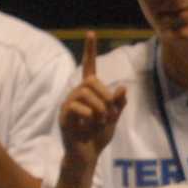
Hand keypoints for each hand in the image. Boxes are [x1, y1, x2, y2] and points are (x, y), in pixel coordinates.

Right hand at [57, 32, 126, 164]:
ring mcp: (68, 104)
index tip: (91, 32)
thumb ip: (119, 103)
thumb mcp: (114, 118)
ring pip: (84, 93)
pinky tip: (91, 124)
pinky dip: (90, 115)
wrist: (88, 154)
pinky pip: (77, 107)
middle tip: (112, 114)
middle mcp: (76, 94)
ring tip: (102, 121)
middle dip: (106, 96)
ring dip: (99, 107)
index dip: (90, 50)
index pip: (89, 67)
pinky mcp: (64, 116)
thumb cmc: (99, 135)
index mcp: (89, 92)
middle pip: (91, 81)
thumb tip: (124, 87)